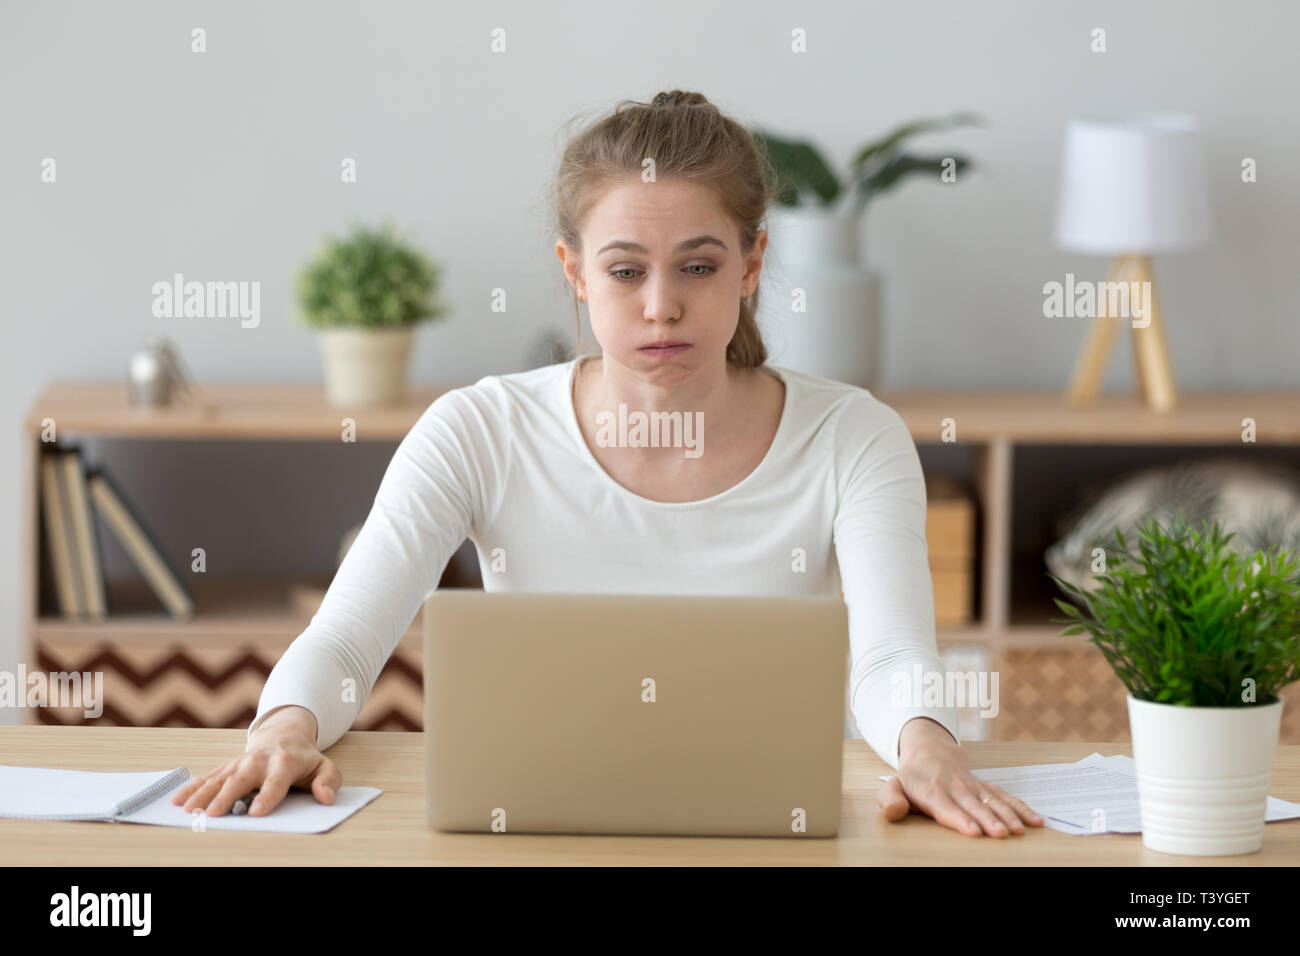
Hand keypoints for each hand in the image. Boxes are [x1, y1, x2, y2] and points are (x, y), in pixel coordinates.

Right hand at [171, 705, 340, 816]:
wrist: (283, 735)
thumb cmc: (304, 758)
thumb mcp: (324, 766)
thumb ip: (328, 781)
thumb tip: (326, 798)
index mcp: (285, 763)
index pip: (276, 781)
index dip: (267, 796)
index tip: (256, 812)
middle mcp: (259, 762)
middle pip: (242, 779)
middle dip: (227, 796)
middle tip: (215, 813)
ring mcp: (240, 763)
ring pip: (219, 778)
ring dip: (203, 793)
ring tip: (190, 809)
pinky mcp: (226, 767)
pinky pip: (207, 777)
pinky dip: (192, 788)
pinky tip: (177, 800)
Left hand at [877, 717, 1042, 836]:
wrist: (930, 750)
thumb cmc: (912, 777)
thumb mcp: (893, 785)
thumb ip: (889, 799)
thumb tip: (893, 812)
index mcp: (931, 791)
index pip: (946, 807)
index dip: (960, 819)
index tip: (973, 830)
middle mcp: (955, 787)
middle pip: (973, 806)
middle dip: (988, 820)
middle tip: (1001, 834)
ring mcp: (973, 786)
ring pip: (992, 801)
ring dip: (1008, 815)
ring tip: (1020, 830)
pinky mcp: (986, 787)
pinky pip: (1005, 796)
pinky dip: (1021, 807)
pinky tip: (1036, 820)